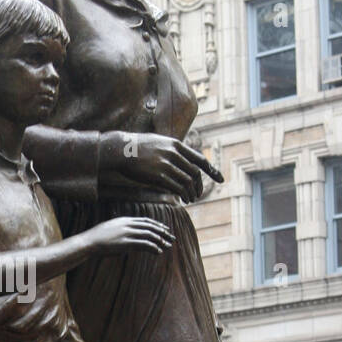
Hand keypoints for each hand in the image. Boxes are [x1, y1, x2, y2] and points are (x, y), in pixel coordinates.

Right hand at [86, 216, 174, 256]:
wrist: (89, 242)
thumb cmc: (98, 238)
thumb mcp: (111, 229)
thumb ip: (122, 230)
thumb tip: (129, 235)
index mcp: (125, 220)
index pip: (146, 221)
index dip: (157, 225)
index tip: (165, 229)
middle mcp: (128, 224)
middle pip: (150, 227)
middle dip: (163, 232)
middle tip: (172, 237)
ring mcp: (127, 233)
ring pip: (149, 235)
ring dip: (160, 240)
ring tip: (167, 246)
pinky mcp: (126, 243)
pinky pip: (143, 244)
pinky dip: (153, 247)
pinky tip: (158, 251)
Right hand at [99, 132, 223, 201]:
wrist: (120, 149)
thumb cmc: (136, 148)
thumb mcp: (158, 143)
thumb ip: (170, 150)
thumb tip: (179, 159)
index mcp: (176, 145)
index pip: (200, 159)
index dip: (212, 171)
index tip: (220, 179)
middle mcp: (174, 153)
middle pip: (195, 173)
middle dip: (200, 186)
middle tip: (198, 194)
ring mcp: (166, 164)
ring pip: (188, 181)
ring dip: (192, 192)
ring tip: (191, 199)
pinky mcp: (159, 175)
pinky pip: (178, 187)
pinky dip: (184, 194)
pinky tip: (184, 199)